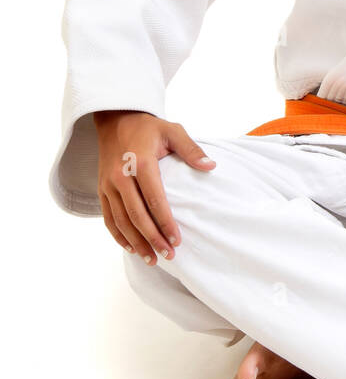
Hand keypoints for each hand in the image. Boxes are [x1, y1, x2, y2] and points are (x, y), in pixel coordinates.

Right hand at [94, 110, 216, 264]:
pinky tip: (131, 248)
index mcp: (140, 162)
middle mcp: (120, 176)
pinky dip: (119, 236)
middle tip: (169, 255)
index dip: (166, 222)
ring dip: (136, 242)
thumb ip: (191, 149)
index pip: (154, 199)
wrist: (115, 120)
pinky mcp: (102, 190)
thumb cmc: (148, 128)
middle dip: (153, 238)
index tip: (177, 239)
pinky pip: (108, 218)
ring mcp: (108, 185)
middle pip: (136, 215)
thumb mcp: (172, 130)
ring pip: (121, 221)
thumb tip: (211, 166)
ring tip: (152, 259)